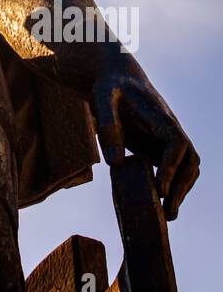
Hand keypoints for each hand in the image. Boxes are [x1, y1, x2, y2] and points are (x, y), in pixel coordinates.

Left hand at [91, 53, 198, 219]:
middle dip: (182, 186)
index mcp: (158, 115)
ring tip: (168, 214)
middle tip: (168, 212)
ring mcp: (169, 137)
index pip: (176, 143)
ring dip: (183, 189)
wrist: (117, 77)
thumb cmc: (109, 87)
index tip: (160, 188)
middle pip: (190, 159)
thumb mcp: (101, 99)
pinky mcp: (163, 145)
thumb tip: (116, 164)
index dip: (171, 166)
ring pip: (189, 166)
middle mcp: (170, 127)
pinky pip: (177, 168)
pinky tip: (162, 202)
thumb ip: (108, 127)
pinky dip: (176, 185)